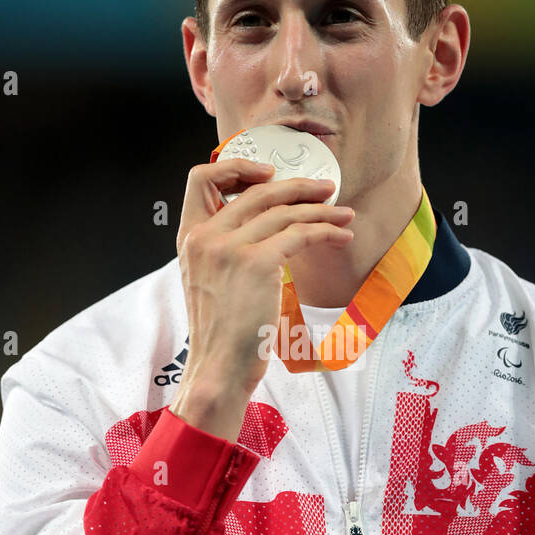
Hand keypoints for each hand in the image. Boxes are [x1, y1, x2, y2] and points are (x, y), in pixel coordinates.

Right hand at [169, 156, 354, 435]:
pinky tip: (340, 237)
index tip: (268, 175)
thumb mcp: (207, 279)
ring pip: (284, 211)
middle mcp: (205, 236)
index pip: (202, 177)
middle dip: (298, 187)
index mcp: (189, 236)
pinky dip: (325, 231)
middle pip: (257, 191)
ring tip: (345, 216)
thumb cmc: (221, 331)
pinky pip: (300, 234)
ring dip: (321, 211)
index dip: (237, 168)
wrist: (218, 367)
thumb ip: (221, 247)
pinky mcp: (257, 263)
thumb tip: (262, 222)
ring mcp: (230, 247)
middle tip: (326, 190)